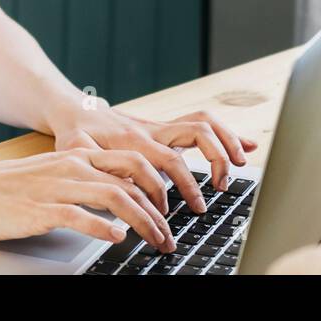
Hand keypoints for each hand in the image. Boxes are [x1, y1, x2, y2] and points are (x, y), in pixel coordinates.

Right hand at [0, 149, 176, 250]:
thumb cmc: (7, 187)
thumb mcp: (52, 174)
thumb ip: (83, 181)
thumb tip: (115, 201)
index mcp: (77, 156)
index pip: (132, 162)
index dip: (158, 185)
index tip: (169, 209)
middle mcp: (73, 166)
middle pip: (132, 180)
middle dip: (159, 208)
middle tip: (169, 233)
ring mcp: (59, 186)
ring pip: (115, 197)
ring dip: (143, 221)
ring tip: (156, 239)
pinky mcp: (43, 209)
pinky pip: (81, 216)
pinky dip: (103, 227)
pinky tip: (117, 237)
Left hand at [48, 102, 257, 214]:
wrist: (75, 110)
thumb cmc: (74, 134)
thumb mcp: (74, 151)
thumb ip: (92, 166)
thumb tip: (109, 186)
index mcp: (134, 139)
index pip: (168, 160)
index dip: (182, 185)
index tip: (184, 210)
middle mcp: (153, 129)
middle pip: (197, 133)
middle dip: (215, 160)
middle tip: (219, 188)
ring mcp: (162, 127)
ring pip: (204, 123)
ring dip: (226, 141)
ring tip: (239, 164)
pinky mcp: (167, 129)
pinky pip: (201, 125)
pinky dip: (226, 134)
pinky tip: (246, 146)